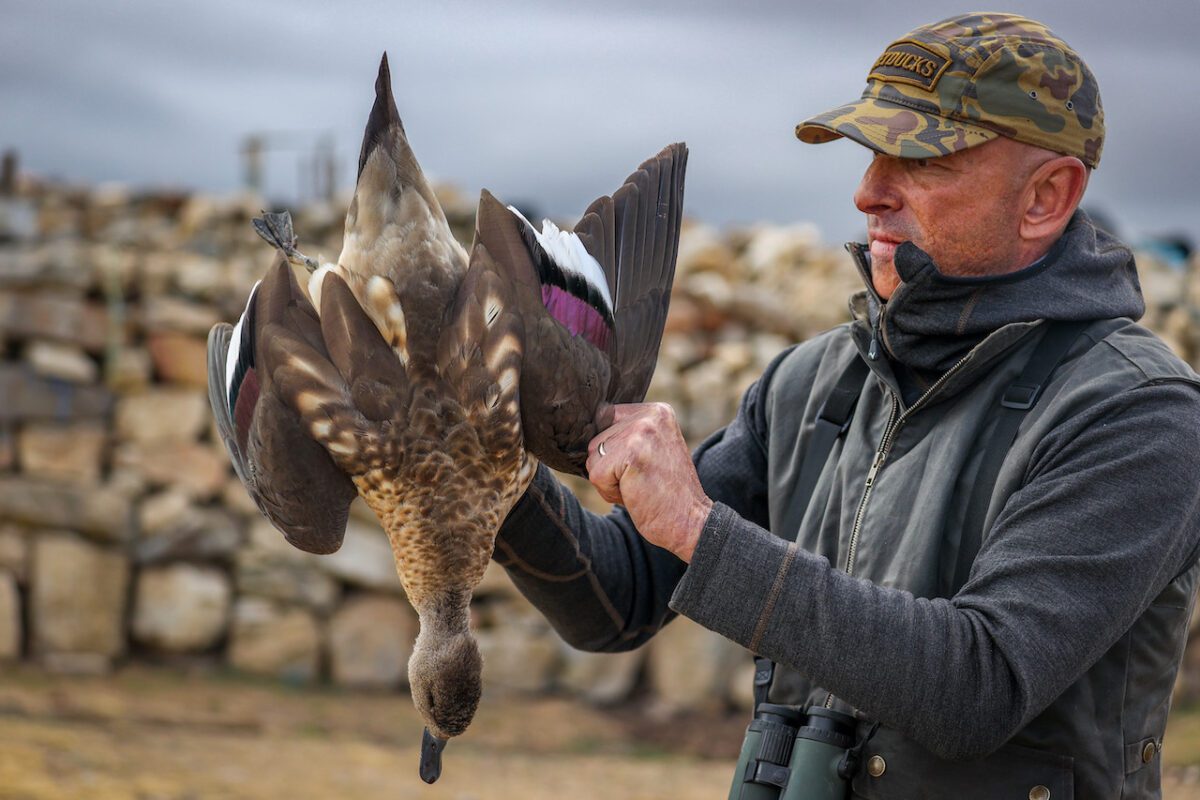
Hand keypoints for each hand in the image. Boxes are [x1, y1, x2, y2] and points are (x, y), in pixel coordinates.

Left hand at [586, 403, 712, 561]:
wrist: (691, 522)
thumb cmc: (665, 493)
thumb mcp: (651, 450)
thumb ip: (626, 434)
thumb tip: (583, 428)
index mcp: (657, 411)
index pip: (606, 419)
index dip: (613, 451)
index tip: (641, 466)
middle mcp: (651, 415)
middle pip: (596, 440)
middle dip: (610, 467)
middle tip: (642, 480)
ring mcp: (642, 431)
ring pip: (593, 457)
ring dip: (609, 480)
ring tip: (639, 486)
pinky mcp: (632, 453)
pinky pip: (596, 475)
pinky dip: (610, 493)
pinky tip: (636, 494)